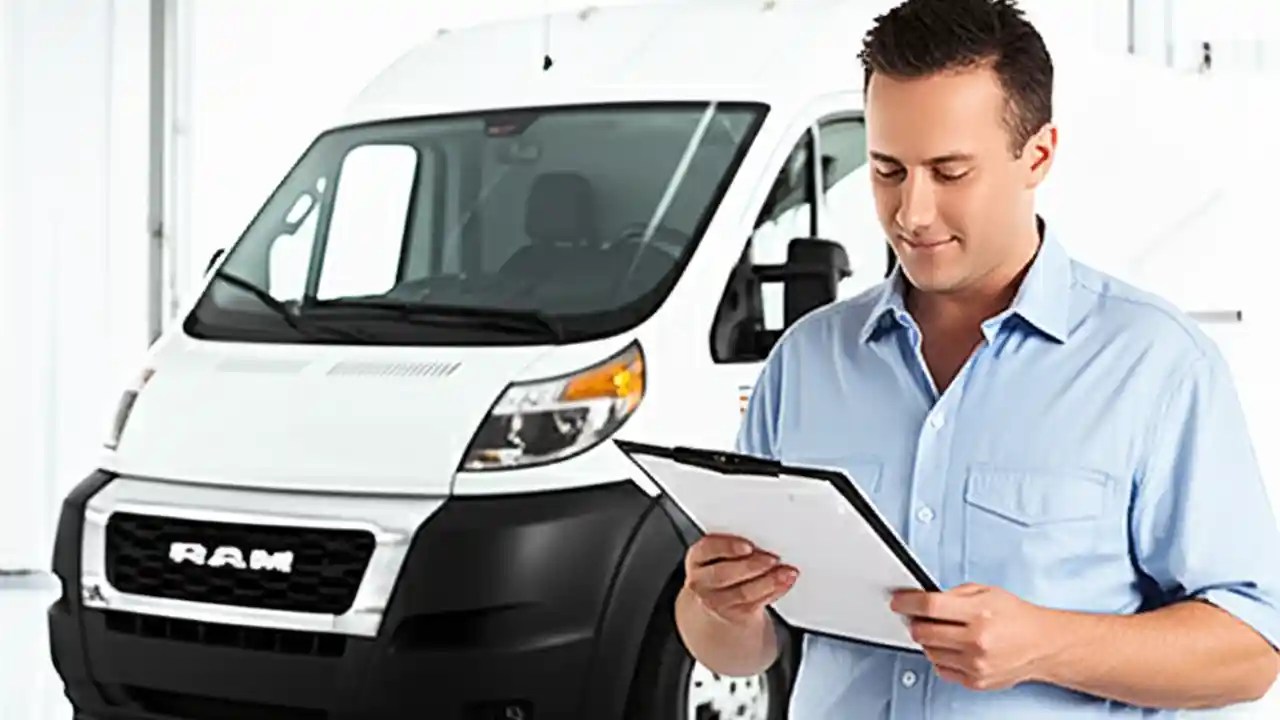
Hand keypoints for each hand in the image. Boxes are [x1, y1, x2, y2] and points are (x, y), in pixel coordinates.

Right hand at [683, 533, 798, 626]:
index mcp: (697, 558)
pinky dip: (774, 591)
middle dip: (752, 566)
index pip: (707, 549)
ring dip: (768, 581)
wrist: (714, 607)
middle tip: (773, 558)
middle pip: (724, 574)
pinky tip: (785, 583)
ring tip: (786, 572)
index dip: (728, 547)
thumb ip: (736, 545)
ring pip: (743, 592)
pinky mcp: (735, 615)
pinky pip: (756, 603)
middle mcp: (701, 582)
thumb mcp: (719, 556)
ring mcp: (716, 601)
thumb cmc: (723, 571)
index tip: (748, 546)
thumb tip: (765, 538)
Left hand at [890, 583, 1058, 690]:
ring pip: (929, 652)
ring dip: (928, 640)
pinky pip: (941, 669)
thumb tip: (924, 599)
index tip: (898, 602)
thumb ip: (954, 594)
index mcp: (979, 613)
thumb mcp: (987, 592)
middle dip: (916, 622)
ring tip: (941, 632)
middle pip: (924, 632)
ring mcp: (975, 664)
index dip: (907, 602)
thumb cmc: (1016, 616)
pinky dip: (940, 657)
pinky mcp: (975, 681)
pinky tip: (951, 648)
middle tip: (919, 617)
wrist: (1043, 645)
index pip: (930, 607)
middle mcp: (976, 640)